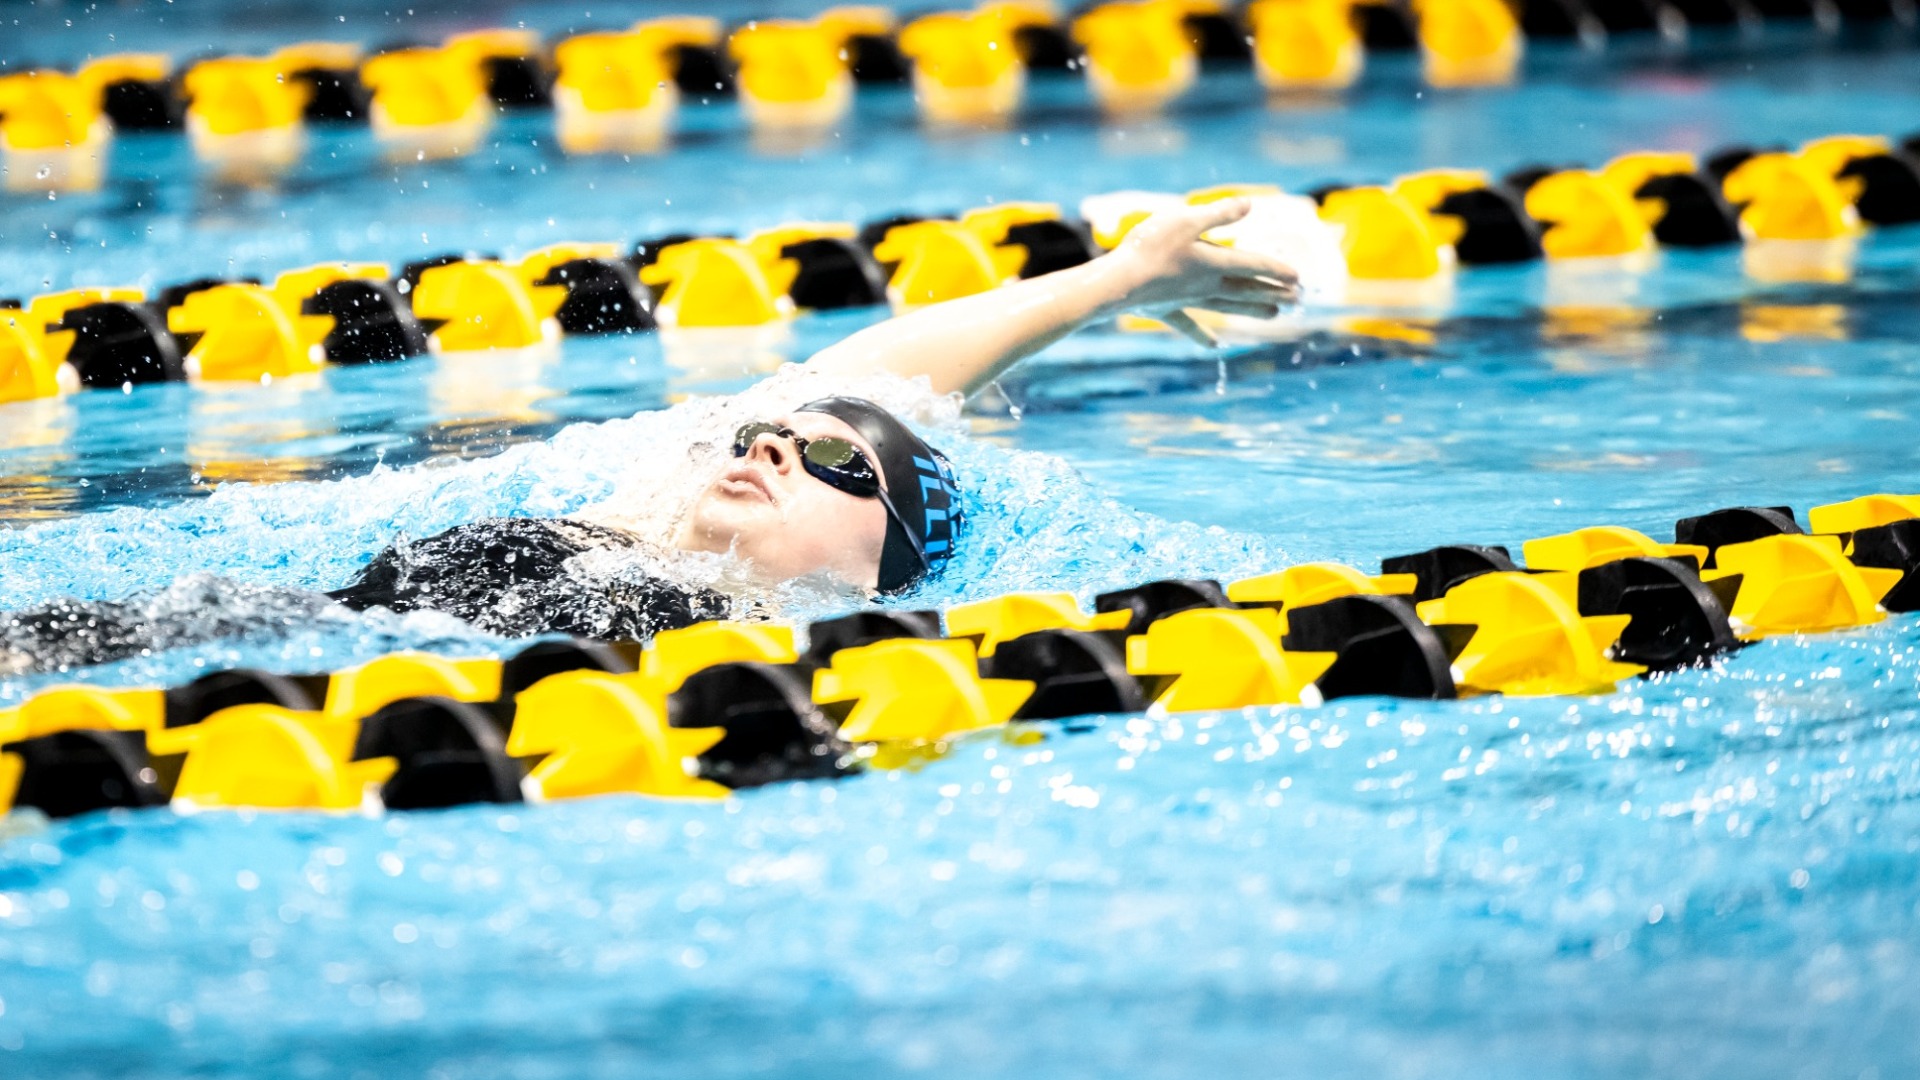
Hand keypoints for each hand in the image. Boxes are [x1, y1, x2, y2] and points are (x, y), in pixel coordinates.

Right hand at [1102, 198, 1301, 346]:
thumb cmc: (1151, 246)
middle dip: (1273, 293)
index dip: (1277, 270)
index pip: (1254, 265)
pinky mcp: (1166, 310)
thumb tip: (1249, 204)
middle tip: (1297, 300)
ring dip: (1252, 310)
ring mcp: (1187, 300)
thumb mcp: (1187, 219)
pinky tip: (1214, 345)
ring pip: (1227, 306)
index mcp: (1214, 262)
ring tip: (1274, 316)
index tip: (1299, 278)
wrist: (1119, 282)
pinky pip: (1189, 324)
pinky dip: (1202, 335)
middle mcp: (1207, 285)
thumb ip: (1219, 213)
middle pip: (1246, 289)